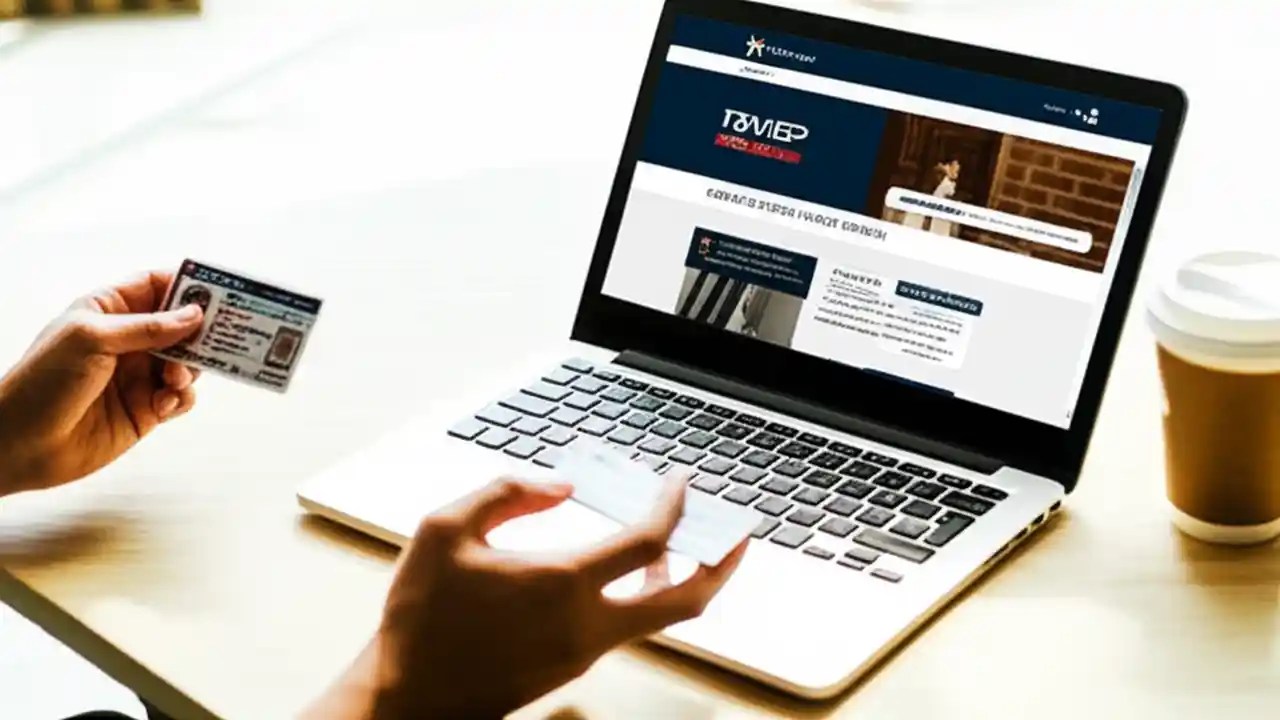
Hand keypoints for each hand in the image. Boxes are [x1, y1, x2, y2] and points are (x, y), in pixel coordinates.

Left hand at [0, 271, 204, 495]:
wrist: (23, 444)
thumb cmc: (43, 383)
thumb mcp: (92, 339)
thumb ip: (147, 327)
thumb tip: (194, 315)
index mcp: (108, 311)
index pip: (156, 286)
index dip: (186, 287)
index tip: (217, 293)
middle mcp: (127, 340)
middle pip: (180, 325)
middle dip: (200, 331)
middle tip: (220, 336)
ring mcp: (138, 375)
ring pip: (187, 362)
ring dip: (189, 368)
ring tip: (174, 378)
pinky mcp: (146, 409)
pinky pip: (180, 397)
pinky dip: (181, 398)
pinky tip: (163, 403)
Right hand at [305, 474, 747, 718]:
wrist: (405, 699)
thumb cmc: (420, 616)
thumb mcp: (445, 530)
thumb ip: (508, 493)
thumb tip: (562, 487)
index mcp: (561, 583)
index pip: (648, 540)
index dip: (674, 506)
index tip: (679, 484)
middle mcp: (585, 625)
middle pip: (685, 602)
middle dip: (721, 566)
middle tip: (738, 535)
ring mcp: (583, 654)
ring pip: (657, 619)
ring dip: (677, 579)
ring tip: (673, 544)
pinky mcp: (570, 670)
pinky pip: (624, 628)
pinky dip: (639, 597)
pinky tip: (620, 572)